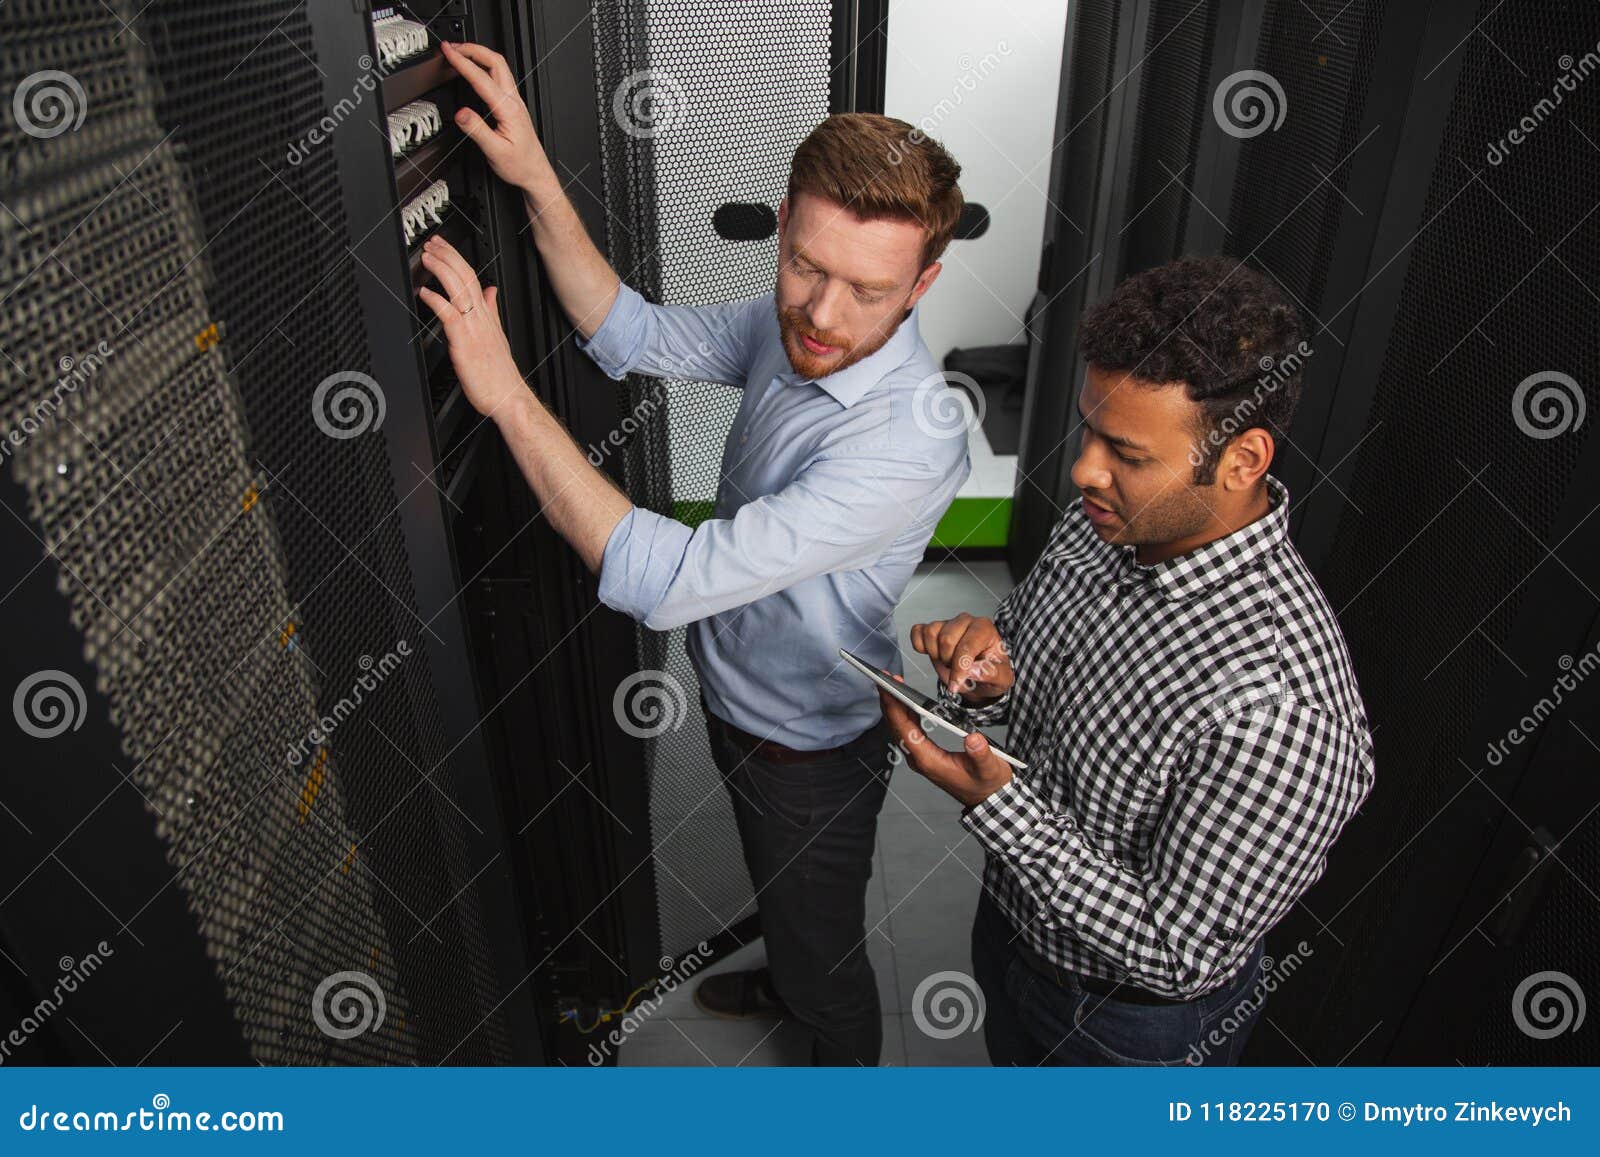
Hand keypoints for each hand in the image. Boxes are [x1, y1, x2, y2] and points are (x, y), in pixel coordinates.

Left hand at [416, 236, 523, 415]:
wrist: (508, 397)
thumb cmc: (500, 373)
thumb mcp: (497, 335)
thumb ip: (492, 311)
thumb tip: (491, 292)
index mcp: (486, 315)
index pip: (472, 277)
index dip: (456, 258)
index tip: (443, 246)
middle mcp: (481, 318)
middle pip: (466, 277)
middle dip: (448, 256)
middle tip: (432, 243)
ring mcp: (473, 329)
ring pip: (459, 290)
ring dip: (442, 270)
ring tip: (428, 258)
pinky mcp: (464, 343)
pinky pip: (450, 316)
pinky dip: (437, 301)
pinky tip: (424, 293)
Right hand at [440, 41, 551, 193]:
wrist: (536, 173)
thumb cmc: (520, 165)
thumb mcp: (495, 152)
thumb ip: (477, 130)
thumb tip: (461, 113)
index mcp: (508, 109)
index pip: (481, 78)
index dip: (462, 61)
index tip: (448, 52)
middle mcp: (513, 101)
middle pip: (495, 61)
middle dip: (472, 49)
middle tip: (452, 47)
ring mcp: (515, 101)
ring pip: (498, 66)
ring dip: (478, 54)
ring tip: (459, 53)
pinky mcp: (513, 105)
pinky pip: (499, 77)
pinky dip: (483, 66)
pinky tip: (474, 69)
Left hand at [878, 680, 1011, 807]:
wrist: (989, 797)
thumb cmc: (988, 783)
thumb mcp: (989, 768)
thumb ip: (980, 754)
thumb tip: (973, 739)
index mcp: (930, 761)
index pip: (905, 731)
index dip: (894, 709)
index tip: (886, 689)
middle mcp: (920, 759)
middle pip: (897, 728)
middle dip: (889, 702)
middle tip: (883, 679)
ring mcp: (921, 757)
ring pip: (900, 729)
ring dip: (895, 707)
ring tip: (891, 684)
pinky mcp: (926, 754)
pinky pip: (909, 731)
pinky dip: (905, 714)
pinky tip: (906, 701)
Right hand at [910, 613, 1013, 701]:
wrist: (979, 675)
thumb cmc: (991, 671)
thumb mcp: (1001, 679)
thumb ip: (990, 673)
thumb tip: (973, 670)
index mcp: (985, 629)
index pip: (966, 646)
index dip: (959, 668)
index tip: (957, 683)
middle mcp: (966, 621)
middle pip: (946, 639)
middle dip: (948, 661)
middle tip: (956, 670)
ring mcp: (948, 622)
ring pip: (931, 633)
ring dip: (936, 654)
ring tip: (947, 661)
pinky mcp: (934, 628)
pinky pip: (918, 631)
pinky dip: (920, 645)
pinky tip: (932, 654)